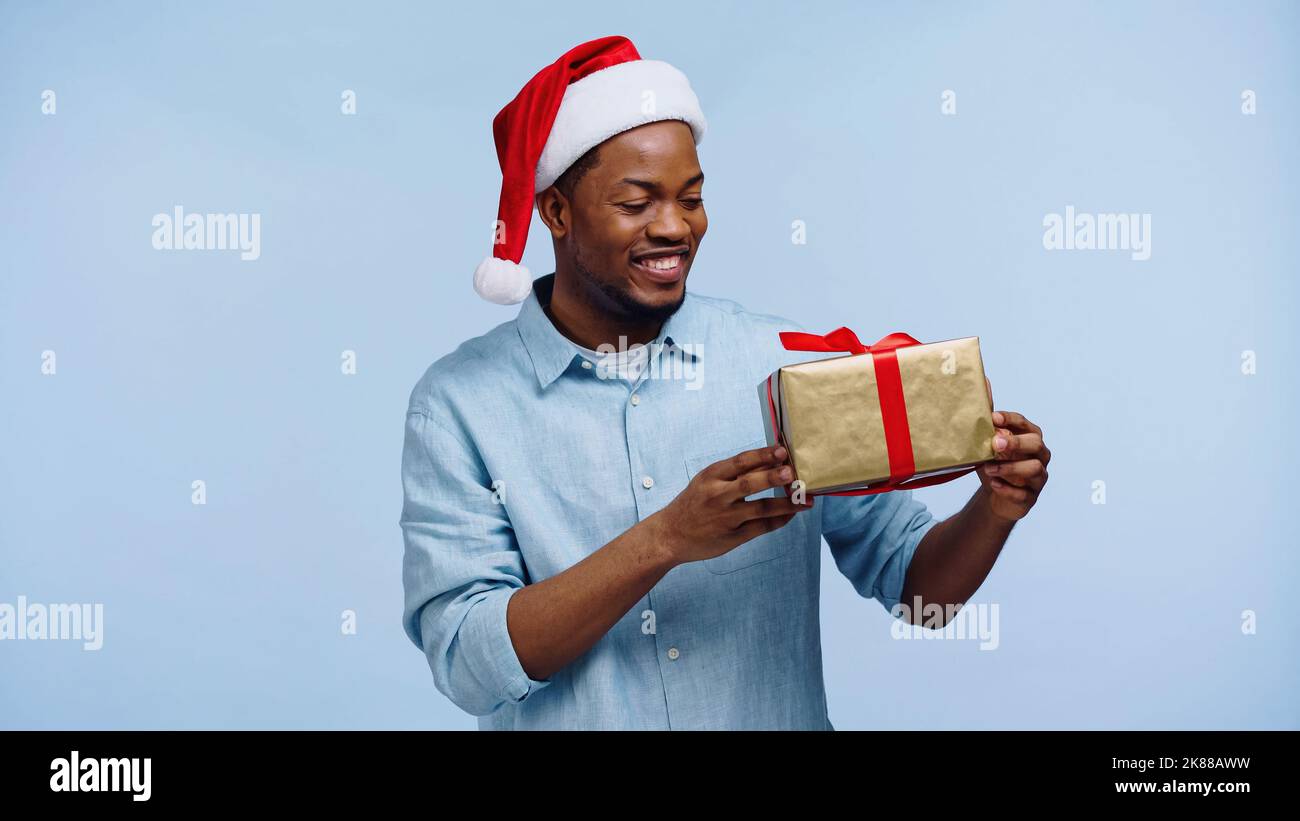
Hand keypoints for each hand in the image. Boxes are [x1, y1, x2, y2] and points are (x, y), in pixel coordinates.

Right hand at [651, 444, 813, 565]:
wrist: (669, 536)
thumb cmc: (693, 504)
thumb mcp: (706, 482)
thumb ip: (734, 474)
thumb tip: (771, 462)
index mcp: (711, 476)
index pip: (740, 461)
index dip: (763, 455)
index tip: (782, 450)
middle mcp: (717, 496)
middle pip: (750, 483)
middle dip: (774, 477)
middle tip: (793, 472)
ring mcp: (725, 518)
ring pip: (761, 509)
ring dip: (787, 503)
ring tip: (806, 499)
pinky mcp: (732, 537)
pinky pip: (761, 528)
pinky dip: (779, 521)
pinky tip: (792, 514)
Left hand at [976, 378, 1049, 521]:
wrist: (996, 497)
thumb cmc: (994, 463)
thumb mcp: (987, 441)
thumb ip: (987, 416)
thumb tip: (983, 381)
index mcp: (1029, 436)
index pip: (1024, 423)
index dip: (1010, 420)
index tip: (993, 419)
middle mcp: (1039, 454)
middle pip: (1036, 444)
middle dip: (1015, 442)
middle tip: (995, 444)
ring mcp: (1038, 476)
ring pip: (1034, 469)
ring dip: (1010, 468)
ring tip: (989, 469)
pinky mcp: (1032, 496)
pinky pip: (1025, 493)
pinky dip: (1009, 489)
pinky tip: (995, 485)